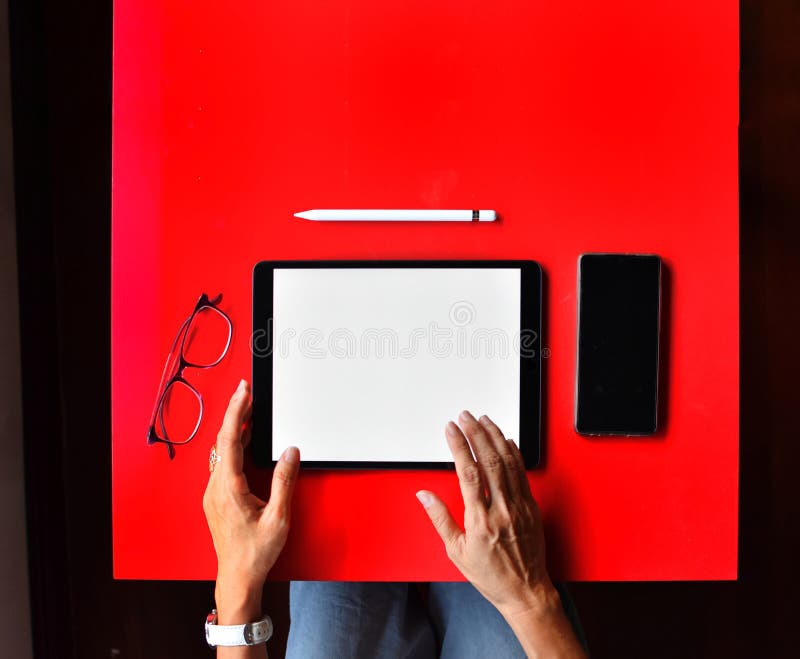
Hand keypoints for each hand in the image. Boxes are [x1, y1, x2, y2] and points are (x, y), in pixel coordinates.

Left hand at [202, 379, 299, 623]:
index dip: (236, 411)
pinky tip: (244, 440)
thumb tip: (289, 452)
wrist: (237, 576)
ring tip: (249, 410)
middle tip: (247, 392)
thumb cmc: (255, 552)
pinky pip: (223, 462)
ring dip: (235, 428)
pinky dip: (233, 444)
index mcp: (229, 488)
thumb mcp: (278, 517)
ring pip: (222, 450)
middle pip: (223, 440)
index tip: (243, 391)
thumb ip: (284, 481)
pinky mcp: (216, 497)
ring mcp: (213, 492)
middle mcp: (216, 487)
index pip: (230, 439)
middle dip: (235, 412)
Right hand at [417, 410, 554, 618]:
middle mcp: (502, 509)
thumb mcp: (456, 551)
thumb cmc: (491, 575)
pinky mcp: (531, 507)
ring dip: (495, 436)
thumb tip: (425, 495)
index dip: (459, 445)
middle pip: (488, 460)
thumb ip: (440, 518)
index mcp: (480, 520)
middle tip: (465, 416)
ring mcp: (519, 506)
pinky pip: (522, 473)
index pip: (467, 472)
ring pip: (508, 462)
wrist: (525, 591)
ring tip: (484, 420)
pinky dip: (514, 453)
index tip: (451, 429)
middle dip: (476, 433)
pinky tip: (506, 440)